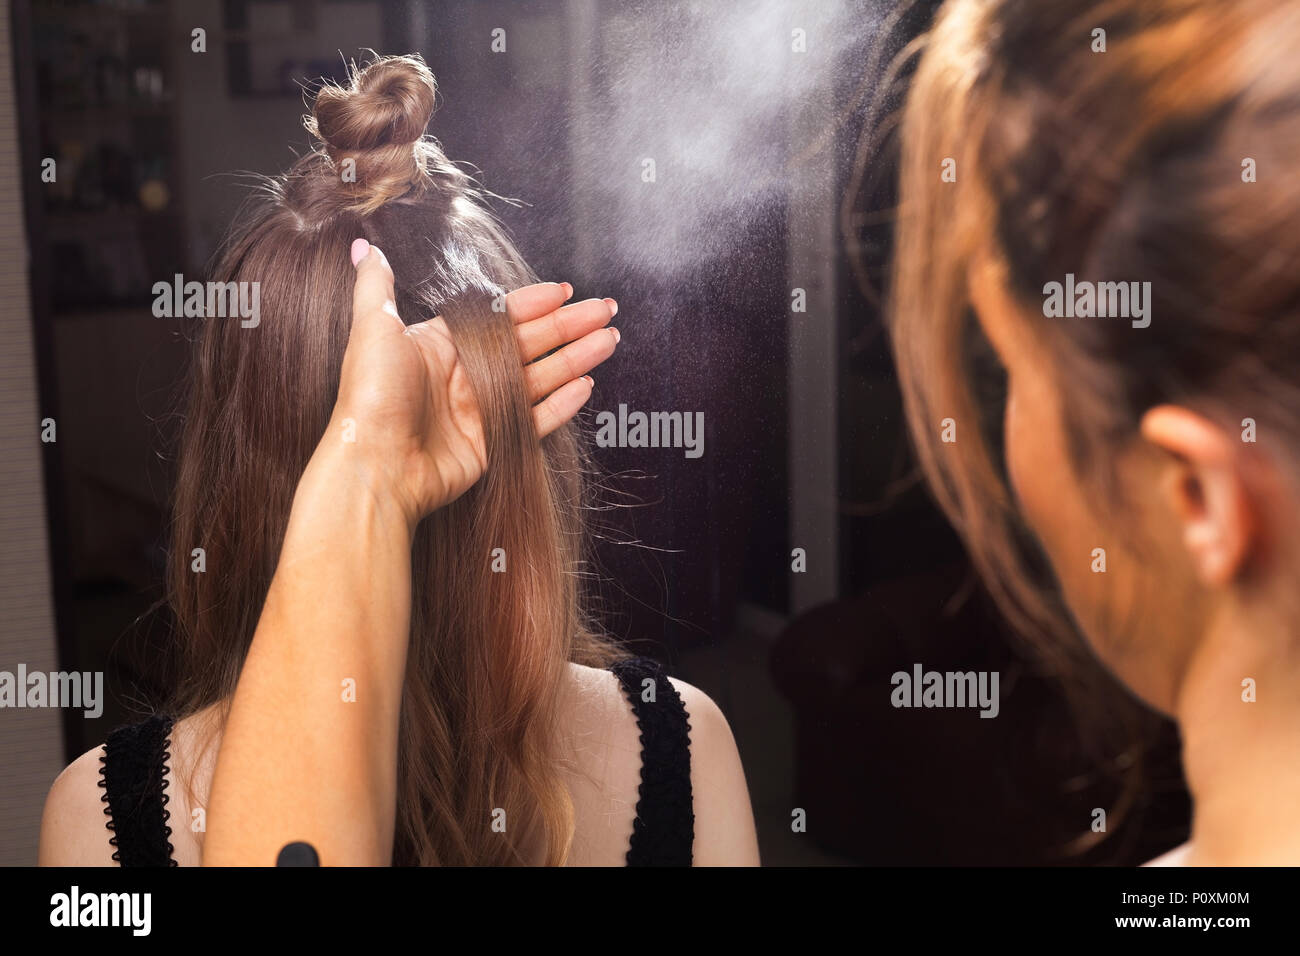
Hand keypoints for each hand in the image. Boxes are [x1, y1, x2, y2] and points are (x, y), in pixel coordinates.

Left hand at [324, 238, 619, 528]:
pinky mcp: (493, 443)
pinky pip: (536, 420)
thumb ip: (375, 287)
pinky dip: (562, 405)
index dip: (534, 301)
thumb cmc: (370, 398)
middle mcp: (466, 375)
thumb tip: (364, 247)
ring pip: (541, 377)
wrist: (375, 466)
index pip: (499, 315)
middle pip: (530, 342)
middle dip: (569, 325)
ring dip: (576, 358)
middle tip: (606, 310)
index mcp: (443, 344)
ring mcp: (482, 410)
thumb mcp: (372, 329)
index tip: (564, 291)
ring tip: (609, 340)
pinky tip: (585, 386)